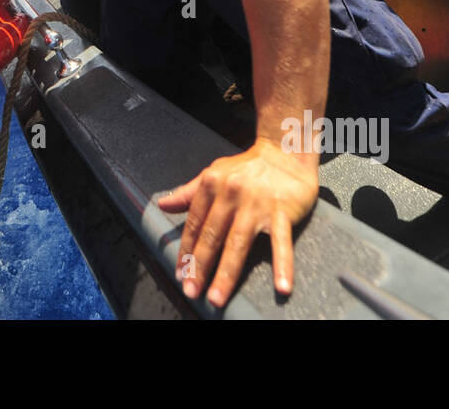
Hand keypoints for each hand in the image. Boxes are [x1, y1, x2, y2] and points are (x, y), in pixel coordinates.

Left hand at [157, 137, 318, 304]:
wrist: (285, 150)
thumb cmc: (247, 167)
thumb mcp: (214, 173)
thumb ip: (188, 192)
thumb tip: (163, 204)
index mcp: (211, 184)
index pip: (194, 224)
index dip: (186, 251)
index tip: (180, 274)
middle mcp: (231, 193)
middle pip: (212, 237)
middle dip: (200, 267)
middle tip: (192, 291)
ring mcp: (257, 203)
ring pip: (238, 243)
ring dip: (227, 273)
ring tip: (217, 297)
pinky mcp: (282, 210)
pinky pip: (282, 242)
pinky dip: (283, 265)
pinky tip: (281, 287)